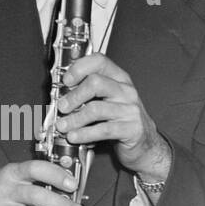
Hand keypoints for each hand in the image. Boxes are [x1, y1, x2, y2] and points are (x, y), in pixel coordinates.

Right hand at [0, 158, 82, 205]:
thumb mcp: (18, 176)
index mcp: (13, 173)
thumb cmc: (4, 188)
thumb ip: (41, 179)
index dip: (55, 175)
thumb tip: (71, 186)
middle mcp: (6, 190)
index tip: (72, 184)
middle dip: (60, 205)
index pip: (35, 169)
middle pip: (35, 196)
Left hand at [55, 53, 168, 179]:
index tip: (65, 80)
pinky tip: (74, 137)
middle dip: (73, 95)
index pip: (99, 61)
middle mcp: (126, 91)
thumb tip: (58, 94)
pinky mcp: (132, 129)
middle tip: (61, 107)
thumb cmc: (120, 120)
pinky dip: (84, 134)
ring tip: (62, 126)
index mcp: (119, 78)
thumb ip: (87, 94)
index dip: (79, 67)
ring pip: (96, 109)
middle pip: (95, 82)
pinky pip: (103, 130)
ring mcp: (131, 109)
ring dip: (74, 118)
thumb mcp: (106, 101)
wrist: (146, 144)